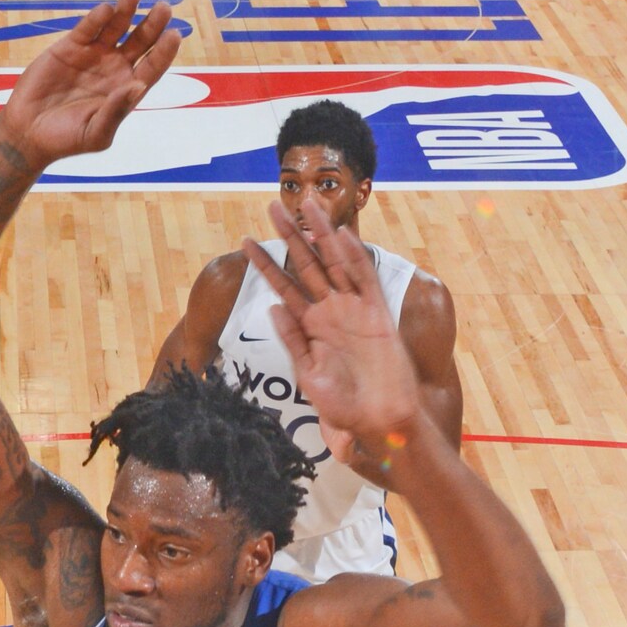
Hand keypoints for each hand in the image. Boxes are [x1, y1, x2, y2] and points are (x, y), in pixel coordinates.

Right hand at [0, 0, 184, 165]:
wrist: (28, 132)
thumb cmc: (66, 139)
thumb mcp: (96, 133)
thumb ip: (117, 111)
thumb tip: (138, 86)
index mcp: (127, 89)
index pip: (153, 66)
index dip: (165, 51)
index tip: (174, 34)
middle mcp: (115, 68)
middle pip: (141, 41)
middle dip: (152, 24)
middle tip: (164, 7)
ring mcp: (94, 55)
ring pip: (116, 27)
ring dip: (126, 10)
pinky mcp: (71, 46)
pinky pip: (88, 28)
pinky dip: (97, 18)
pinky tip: (106, 9)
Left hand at [244, 195, 419, 452]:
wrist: (381, 420)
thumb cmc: (345, 407)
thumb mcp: (308, 374)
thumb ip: (293, 340)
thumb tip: (273, 307)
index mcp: (310, 326)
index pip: (283, 287)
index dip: (265, 264)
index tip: (245, 241)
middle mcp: (330, 311)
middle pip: (306, 264)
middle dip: (290, 235)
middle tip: (274, 205)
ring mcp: (354, 309)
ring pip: (334, 262)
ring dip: (321, 234)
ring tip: (307, 205)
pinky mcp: (377, 314)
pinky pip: (364, 278)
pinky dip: (354, 256)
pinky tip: (340, 234)